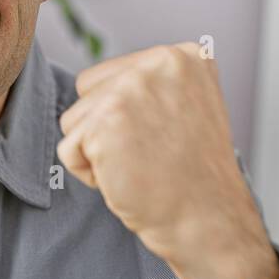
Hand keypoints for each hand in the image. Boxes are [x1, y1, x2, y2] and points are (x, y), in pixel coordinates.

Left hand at [56, 43, 278, 278]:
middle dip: (105, 130)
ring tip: (139, 166)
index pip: (112, 76)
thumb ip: (152, 86)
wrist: (209, 221)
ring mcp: (129, 90)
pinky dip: (88, 173)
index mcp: (182, 57)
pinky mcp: (104, 122)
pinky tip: (126, 179)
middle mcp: (156, 64)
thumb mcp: (188, 108)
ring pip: (74, 120)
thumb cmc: (194, 177)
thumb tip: (97, 82)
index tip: (163, 140)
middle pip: (88, 93)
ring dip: (96, 151)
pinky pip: (68, 148)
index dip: (125, 117)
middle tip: (149, 156)